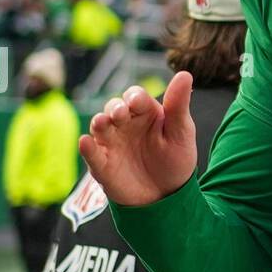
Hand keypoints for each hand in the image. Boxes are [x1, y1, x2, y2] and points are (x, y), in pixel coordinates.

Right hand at [79, 72, 197, 206]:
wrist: (168, 197)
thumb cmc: (175, 160)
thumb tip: (185, 74)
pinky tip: (86, 142)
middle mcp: (124, 124)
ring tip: (102, 122)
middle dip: (115, 108)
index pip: (135, 96)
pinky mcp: (103, 164)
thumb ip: (178, 105)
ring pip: (99, 127)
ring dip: (99, 123)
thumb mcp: (181, 132)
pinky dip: (87, 148)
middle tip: (120, 114)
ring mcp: (112, 143)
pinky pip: (92, 154)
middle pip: (114, 108)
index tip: (136, 102)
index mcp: (144, 112)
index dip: (134, 97)